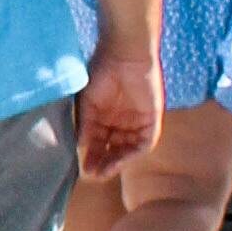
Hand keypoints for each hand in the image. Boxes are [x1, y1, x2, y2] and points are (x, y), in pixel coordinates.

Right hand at [76, 42, 161, 177]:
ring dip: (117, 162)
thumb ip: (85, 126)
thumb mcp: (87, 103)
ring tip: (106, 171)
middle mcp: (121, 123)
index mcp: (104, 118)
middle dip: (104, 163)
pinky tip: (121, 160)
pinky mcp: (151, 120)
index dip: (92, 157)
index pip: (99, 144)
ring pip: (128, 150)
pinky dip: (133, 153)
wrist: (123, 55)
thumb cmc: (100, 73)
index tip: (84, 170)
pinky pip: (144, 143)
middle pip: (113, 149)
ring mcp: (137, 122)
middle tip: (93, 175)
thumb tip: (80, 148)